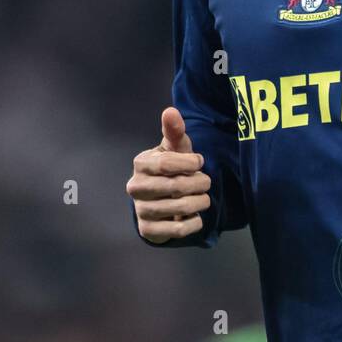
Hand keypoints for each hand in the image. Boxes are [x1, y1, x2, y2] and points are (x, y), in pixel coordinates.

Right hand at [127, 106, 211, 243]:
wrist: (161, 200)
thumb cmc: (172, 167)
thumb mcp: (175, 148)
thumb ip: (174, 131)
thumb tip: (170, 111)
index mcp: (141, 164)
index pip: (167, 163)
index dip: (190, 163)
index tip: (200, 162)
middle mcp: (135, 187)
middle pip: (176, 187)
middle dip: (199, 184)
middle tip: (206, 182)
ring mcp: (140, 210)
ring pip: (180, 208)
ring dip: (200, 202)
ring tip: (203, 198)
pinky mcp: (148, 231)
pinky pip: (179, 230)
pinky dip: (194, 222)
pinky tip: (195, 215)